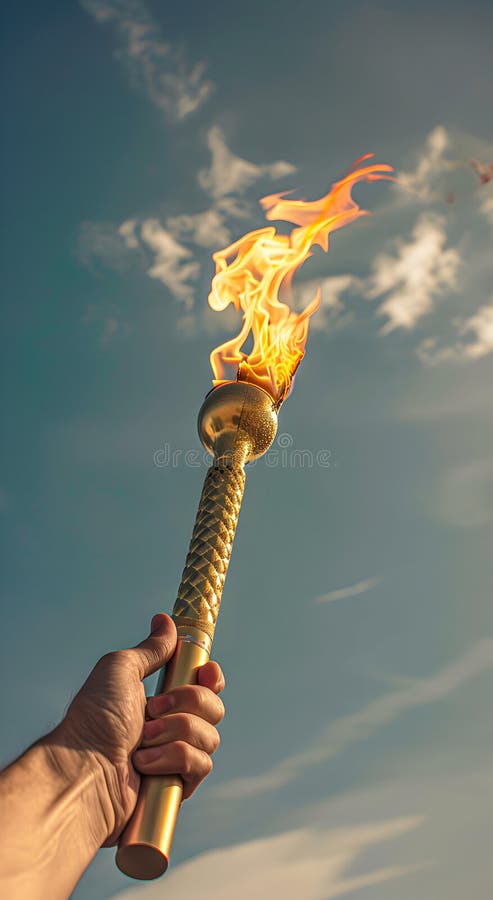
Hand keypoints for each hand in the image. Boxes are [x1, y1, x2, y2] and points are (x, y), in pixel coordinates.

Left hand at [51, 614, 224, 845]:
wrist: (84, 769)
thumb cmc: (95, 717)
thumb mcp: (122, 669)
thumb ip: (151, 648)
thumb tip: (165, 620)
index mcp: (163, 699)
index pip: (206, 685)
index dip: (211, 677)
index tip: (204, 673)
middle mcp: (173, 727)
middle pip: (215, 706)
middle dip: (188, 702)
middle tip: (153, 707)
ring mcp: (177, 758)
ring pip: (210, 736)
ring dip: (174, 732)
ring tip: (142, 742)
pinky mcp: (178, 786)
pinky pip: (201, 765)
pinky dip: (173, 759)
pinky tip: (144, 766)